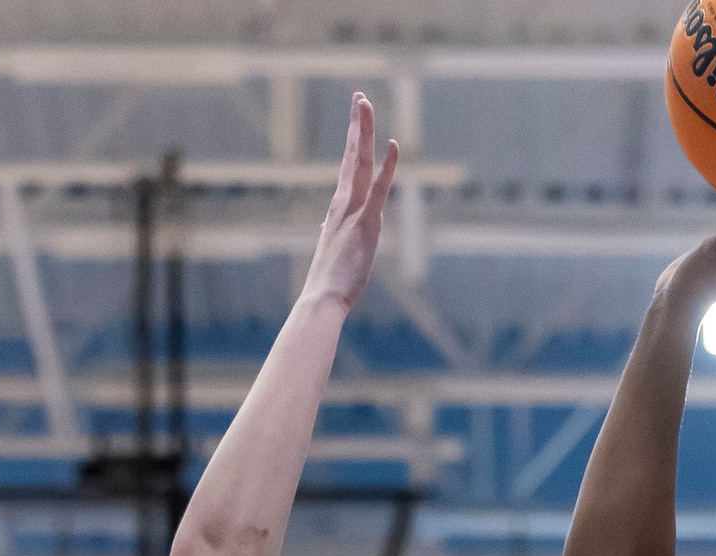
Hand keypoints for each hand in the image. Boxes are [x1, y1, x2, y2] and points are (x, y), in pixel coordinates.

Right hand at [301, 93, 398, 311]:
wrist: (322, 298)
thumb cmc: (328, 282)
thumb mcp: (331, 251)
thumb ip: (330, 234)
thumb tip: (323, 227)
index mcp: (338, 210)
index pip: (349, 169)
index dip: (354, 143)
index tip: (356, 120)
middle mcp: (343, 203)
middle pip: (352, 156)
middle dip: (356, 125)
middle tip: (359, 97)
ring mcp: (354, 211)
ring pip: (361, 162)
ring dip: (364, 130)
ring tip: (364, 102)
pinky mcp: (366, 223)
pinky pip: (379, 188)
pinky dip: (387, 166)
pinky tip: (393, 144)